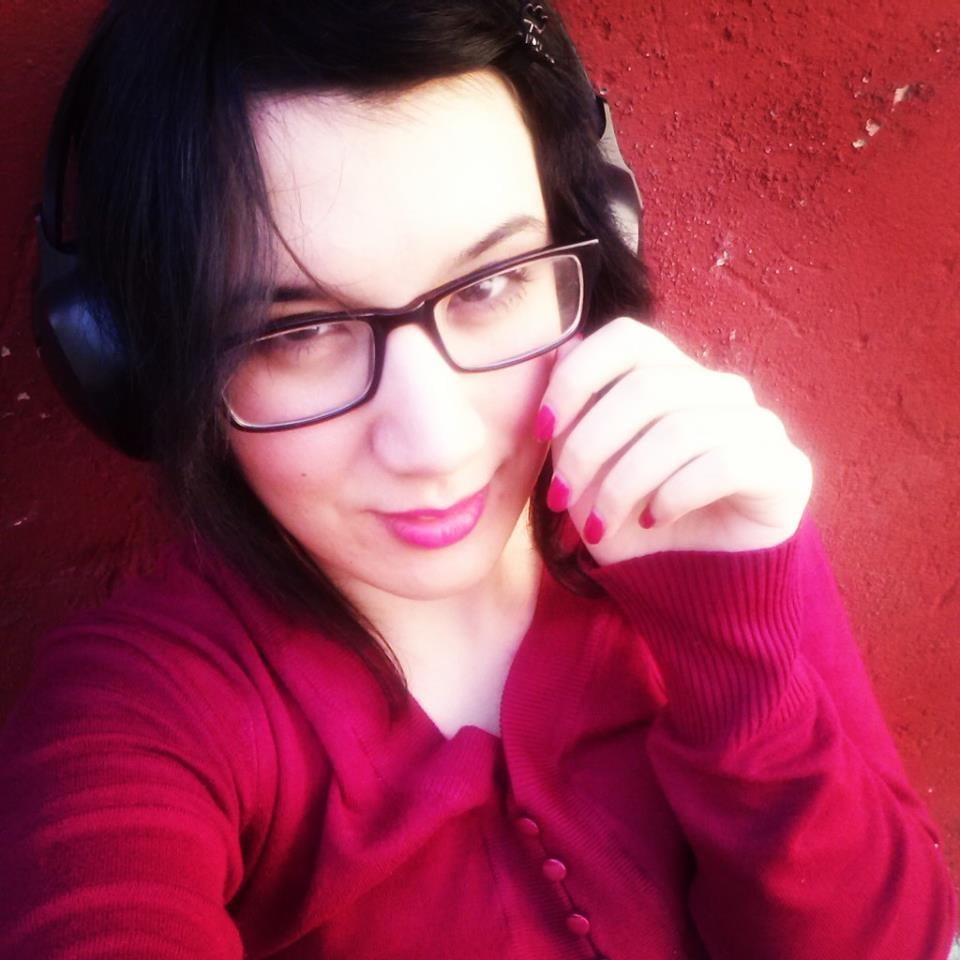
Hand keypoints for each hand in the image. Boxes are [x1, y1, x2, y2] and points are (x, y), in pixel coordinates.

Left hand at [538, 317, 812, 564]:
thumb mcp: (587, 472)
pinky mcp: (785, 468)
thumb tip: (559, 349)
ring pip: (679, 430)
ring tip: (600, 523)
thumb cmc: (634, 520)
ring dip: (623, 483)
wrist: (691, 584)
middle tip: (559, 497)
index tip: (542, 429)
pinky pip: (723, 464)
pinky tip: (652, 520)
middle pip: (646, 388)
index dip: (578, 377)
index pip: (627, 339)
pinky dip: (674, 494)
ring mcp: (758, 425)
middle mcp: (719, 390)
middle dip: (589, 447)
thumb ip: (575, 415)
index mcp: (673, 377)